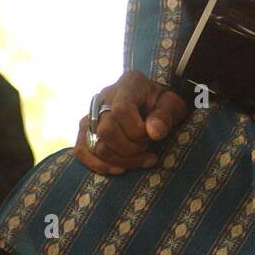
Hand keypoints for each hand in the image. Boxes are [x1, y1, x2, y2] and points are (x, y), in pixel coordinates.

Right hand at [74, 70, 189, 176]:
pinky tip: (121, 169)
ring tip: (141, 158)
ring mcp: (92, 113)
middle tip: (147, 147)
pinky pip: (81, 151)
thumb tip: (153, 132)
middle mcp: (105, 96)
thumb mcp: (174, 105)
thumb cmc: (164, 105)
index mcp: (129, 84)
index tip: (152, 136)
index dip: (136, 130)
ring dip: (120, 160)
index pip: (121, 110)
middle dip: (129, 148)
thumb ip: (166, 115)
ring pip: (94, 144)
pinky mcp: (86, 130)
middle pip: (105, 130)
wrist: (153, 104)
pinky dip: (100, 166)